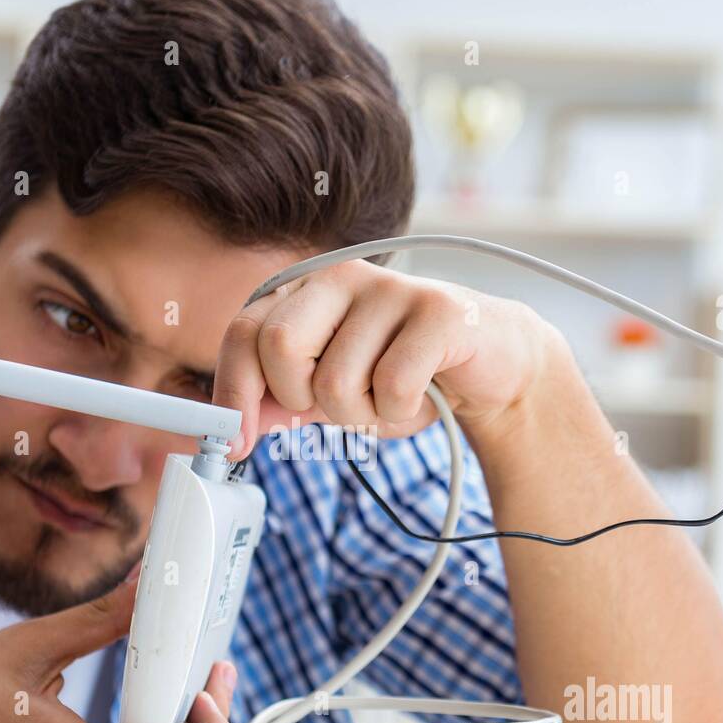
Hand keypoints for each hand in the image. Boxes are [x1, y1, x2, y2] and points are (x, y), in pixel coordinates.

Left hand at [214, 258, 566, 459]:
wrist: (491, 366)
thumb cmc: (403, 376)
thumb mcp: (330, 394)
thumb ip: (279, 403)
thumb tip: (231, 429)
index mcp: (303, 290)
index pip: (242, 335)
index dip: (233, 395)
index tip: (236, 445)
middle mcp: (339, 276)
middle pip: (280, 349)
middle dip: (304, 401)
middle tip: (344, 403)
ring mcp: (389, 287)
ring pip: (336, 381)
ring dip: (363, 414)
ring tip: (391, 398)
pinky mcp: (436, 309)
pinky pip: (391, 385)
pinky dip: (400, 411)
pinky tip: (421, 395)